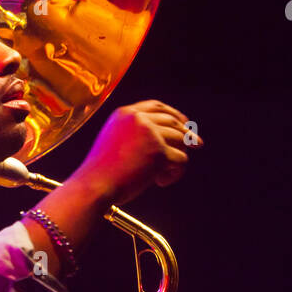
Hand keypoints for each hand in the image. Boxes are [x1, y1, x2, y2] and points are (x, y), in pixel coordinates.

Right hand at [77, 101, 202, 207]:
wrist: (94, 185)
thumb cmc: (101, 170)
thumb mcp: (113, 140)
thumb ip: (134, 132)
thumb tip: (166, 136)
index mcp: (125, 113)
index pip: (156, 106)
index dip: (173, 114)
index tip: (184, 122)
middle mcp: (138, 119)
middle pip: (173, 121)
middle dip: (187, 133)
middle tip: (197, 144)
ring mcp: (150, 134)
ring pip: (180, 141)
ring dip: (176, 159)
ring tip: (164, 174)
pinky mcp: (159, 152)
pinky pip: (181, 160)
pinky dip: (174, 174)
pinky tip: (160, 182)